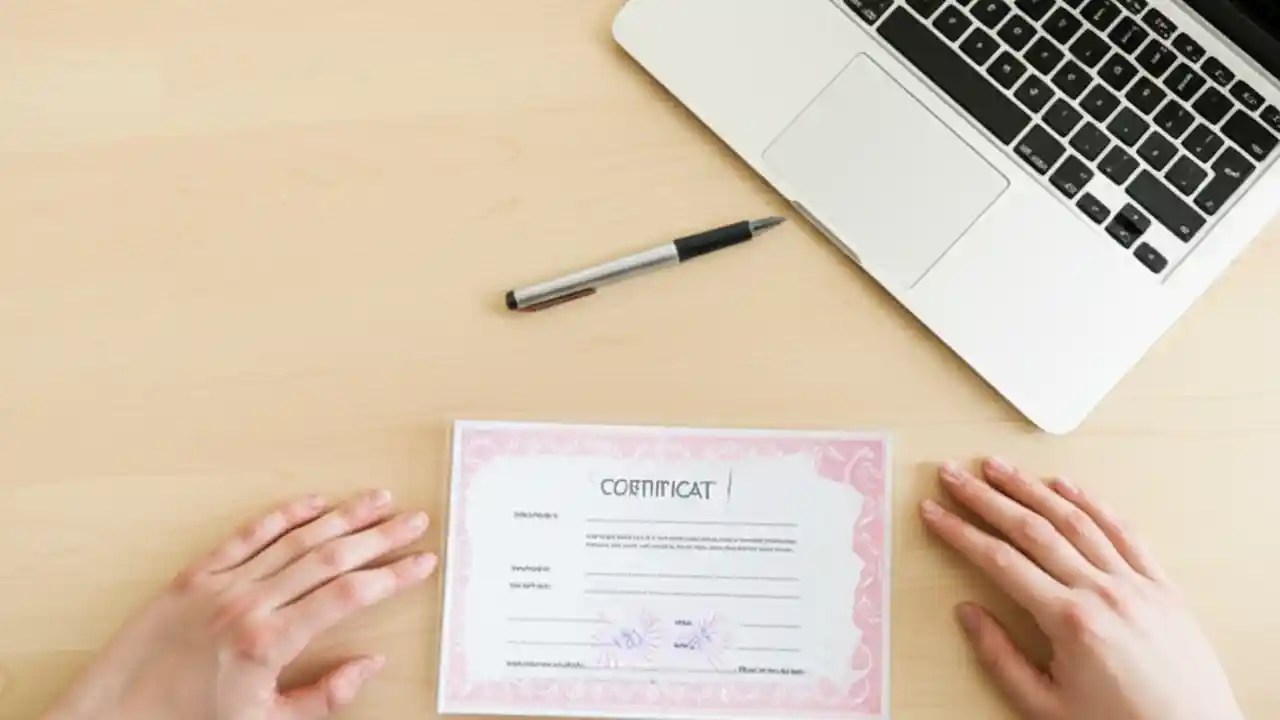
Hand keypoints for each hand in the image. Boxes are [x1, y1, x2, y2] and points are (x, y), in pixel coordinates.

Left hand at [43, 490, 437, 719]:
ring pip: (295, 539)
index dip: (391, 576)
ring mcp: (221, 584)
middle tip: (415, 521)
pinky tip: (313, 503)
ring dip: (342, 517)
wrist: (114, 717)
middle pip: (330, 558)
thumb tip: (369, 665)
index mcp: (269, 643)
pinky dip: (283, 516)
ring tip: (378, 501)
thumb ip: (326, 697)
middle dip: (379, 537)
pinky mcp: (195, 575)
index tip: (422, 562)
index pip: (348, 596)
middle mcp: (248, 604)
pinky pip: (247, 535)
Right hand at [921, 458, 1241, 719]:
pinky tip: (1066, 485)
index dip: (960, 532)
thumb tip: (968, 613)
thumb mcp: (1046, 707)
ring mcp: (1135, 584)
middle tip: (954, 475)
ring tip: (998, 467)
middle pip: (1031, 529)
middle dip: (986, 498)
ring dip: (1031, 489)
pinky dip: (1093, 504)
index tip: (934, 512)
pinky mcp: (1162, 587)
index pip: (999, 561)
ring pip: (1075, 521)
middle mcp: (1102, 591)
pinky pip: (1124, 533)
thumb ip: (1001, 658)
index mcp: (1069, 621)